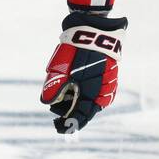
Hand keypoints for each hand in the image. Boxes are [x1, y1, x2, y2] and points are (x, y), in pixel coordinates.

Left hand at [40, 12, 127, 132]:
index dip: (69, 124)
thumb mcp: (60, 66)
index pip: (81, 117)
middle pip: (86, 111)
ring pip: (92, 103)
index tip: (58, 127)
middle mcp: (103, 91)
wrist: (95, 30)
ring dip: (78, 103)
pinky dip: (86, 95)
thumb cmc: (76, 48)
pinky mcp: (110, 79)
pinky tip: (76, 88)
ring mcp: (109, 85)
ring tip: (65, 96)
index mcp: (91, 91)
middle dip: (71, 111)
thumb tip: (47, 102)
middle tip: (56, 108)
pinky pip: (98, 94)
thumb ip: (54, 85)